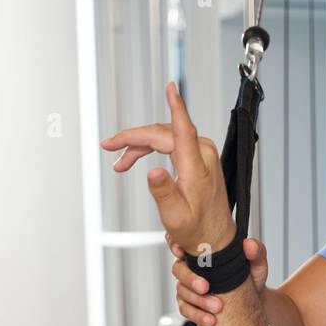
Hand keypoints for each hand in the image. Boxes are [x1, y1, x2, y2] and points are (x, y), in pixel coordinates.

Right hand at [100, 82, 234, 254]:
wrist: (215, 239)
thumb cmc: (199, 230)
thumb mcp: (175, 216)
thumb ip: (163, 192)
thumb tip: (153, 172)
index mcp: (197, 165)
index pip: (184, 128)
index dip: (176, 105)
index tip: (171, 87)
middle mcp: (203, 154)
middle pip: (162, 134)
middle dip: (133, 139)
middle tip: (109, 147)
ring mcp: (202, 154)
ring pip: (164, 138)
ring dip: (139, 146)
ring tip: (119, 161)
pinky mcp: (199, 158)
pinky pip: (170, 144)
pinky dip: (151, 150)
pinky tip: (136, 158)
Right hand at [167, 233, 268, 325]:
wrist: (253, 303)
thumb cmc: (251, 279)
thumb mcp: (257, 264)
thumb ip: (256, 252)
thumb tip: (248, 244)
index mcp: (204, 252)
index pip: (182, 243)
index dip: (175, 244)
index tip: (181, 251)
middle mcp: (191, 267)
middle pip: (178, 269)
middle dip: (190, 279)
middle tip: (205, 287)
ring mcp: (188, 286)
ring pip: (182, 291)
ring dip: (198, 300)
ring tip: (217, 307)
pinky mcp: (189, 304)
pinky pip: (185, 309)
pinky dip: (197, 315)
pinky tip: (211, 320)